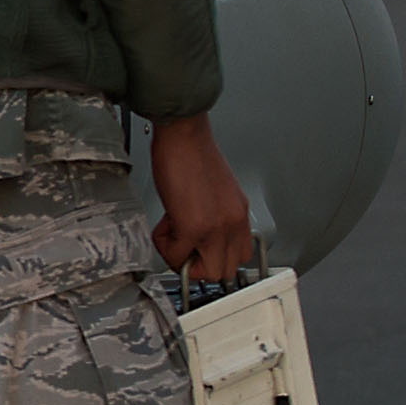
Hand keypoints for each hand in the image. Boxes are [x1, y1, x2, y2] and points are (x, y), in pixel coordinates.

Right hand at [148, 112, 259, 284]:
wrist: (183, 132)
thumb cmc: (193, 152)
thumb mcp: (216, 191)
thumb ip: (214, 216)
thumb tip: (198, 236)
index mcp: (238, 213)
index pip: (240, 256)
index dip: (215, 257)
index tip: (198, 249)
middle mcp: (233, 222)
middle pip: (225, 271)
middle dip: (199, 265)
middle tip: (183, 245)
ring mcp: (216, 227)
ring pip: (206, 272)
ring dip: (184, 260)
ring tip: (173, 235)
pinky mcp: (193, 226)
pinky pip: (178, 255)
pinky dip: (165, 245)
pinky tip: (164, 223)